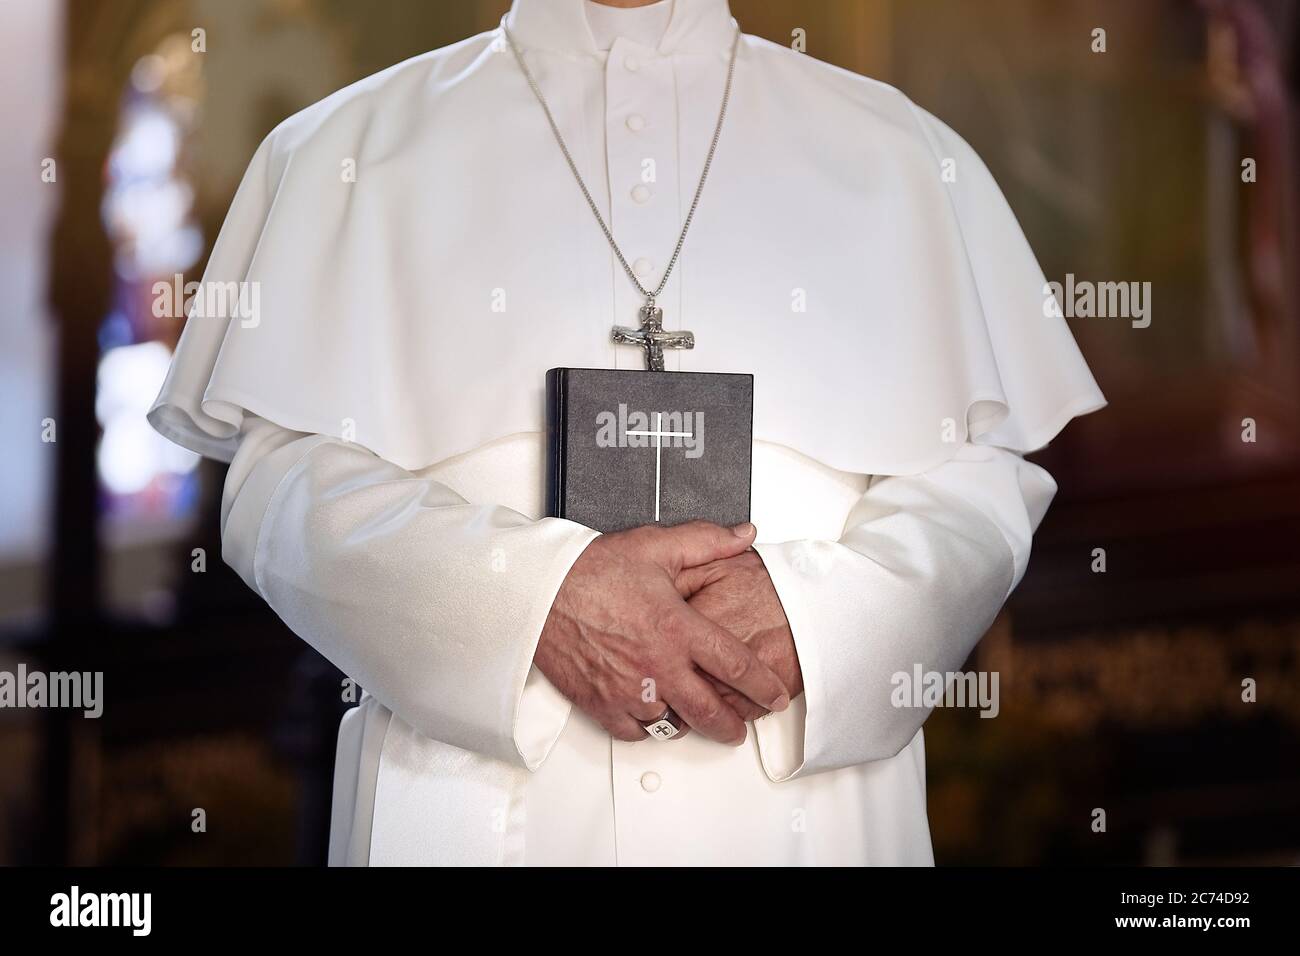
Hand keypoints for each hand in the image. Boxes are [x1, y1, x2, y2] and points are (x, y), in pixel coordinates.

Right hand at [536, 521, 790, 743]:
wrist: (539, 592)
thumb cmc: (590, 571)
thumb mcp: (655, 547)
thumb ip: (707, 542)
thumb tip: (743, 535)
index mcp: (677, 628)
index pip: (735, 665)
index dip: (762, 685)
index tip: (774, 695)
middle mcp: (657, 666)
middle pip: (710, 713)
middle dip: (733, 726)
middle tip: (740, 726)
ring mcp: (629, 690)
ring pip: (673, 725)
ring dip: (688, 723)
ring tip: (693, 714)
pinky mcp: (602, 704)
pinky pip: (636, 732)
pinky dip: (649, 728)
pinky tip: (653, 715)